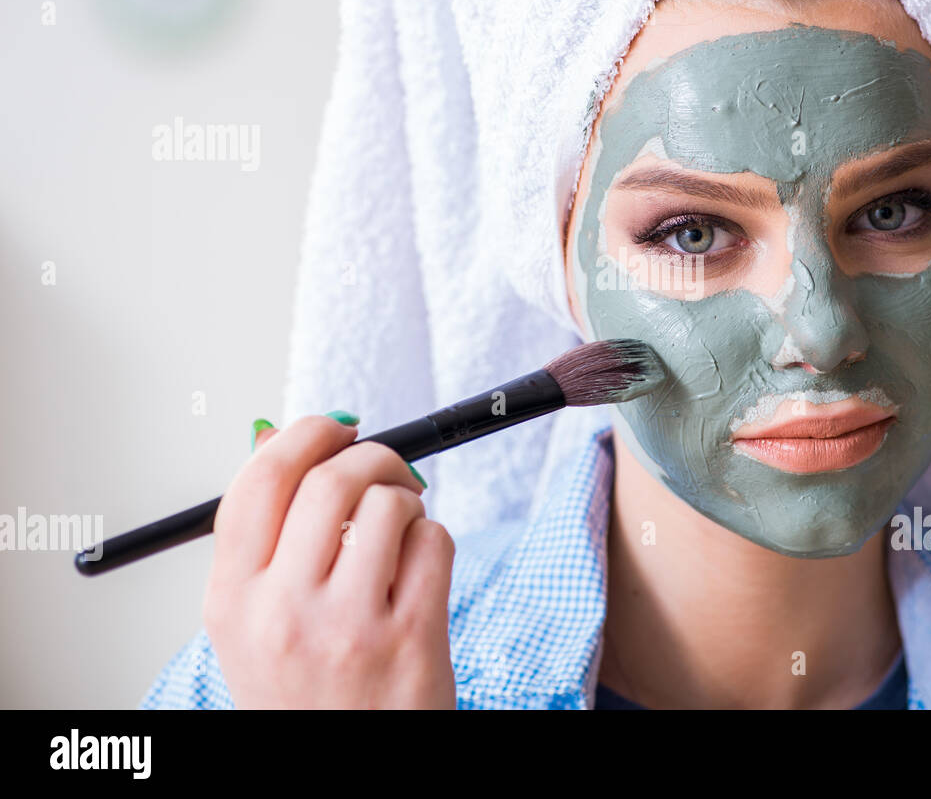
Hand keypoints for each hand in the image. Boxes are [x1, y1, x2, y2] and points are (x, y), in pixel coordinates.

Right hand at [202, 412, 455, 707]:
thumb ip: (262, 536)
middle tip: (384, 467)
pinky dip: (432, 538)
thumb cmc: (304, 694)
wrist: (345, 774)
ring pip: (388, 504)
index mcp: (232, 601)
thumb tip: (276, 437)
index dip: (303, 437)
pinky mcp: (412, 638)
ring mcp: (349, 627)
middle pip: (330, 479)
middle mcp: (284, 611)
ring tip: (401, 529)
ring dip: (405, 499)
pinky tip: (418, 567)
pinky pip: (434, 542)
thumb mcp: (253, 623)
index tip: (332, 429)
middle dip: (369, 455)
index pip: (259, 482)